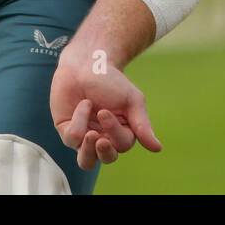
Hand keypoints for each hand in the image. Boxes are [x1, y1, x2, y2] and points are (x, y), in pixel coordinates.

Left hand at [50, 54, 161, 170]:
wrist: (86, 62)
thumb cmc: (110, 80)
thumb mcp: (131, 100)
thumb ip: (142, 125)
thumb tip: (158, 148)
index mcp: (121, 132)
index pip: (122, 145)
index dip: (115, 132)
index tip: (105, 112)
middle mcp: (103, 137)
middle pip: (106, 158)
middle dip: (104, 151)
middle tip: (101, 139)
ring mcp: (84, 136)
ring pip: (87, 161)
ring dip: (89, 153)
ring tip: (91, 136)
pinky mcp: (67, 130)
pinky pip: (72, 138)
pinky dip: (78, 121)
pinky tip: (82, 104)